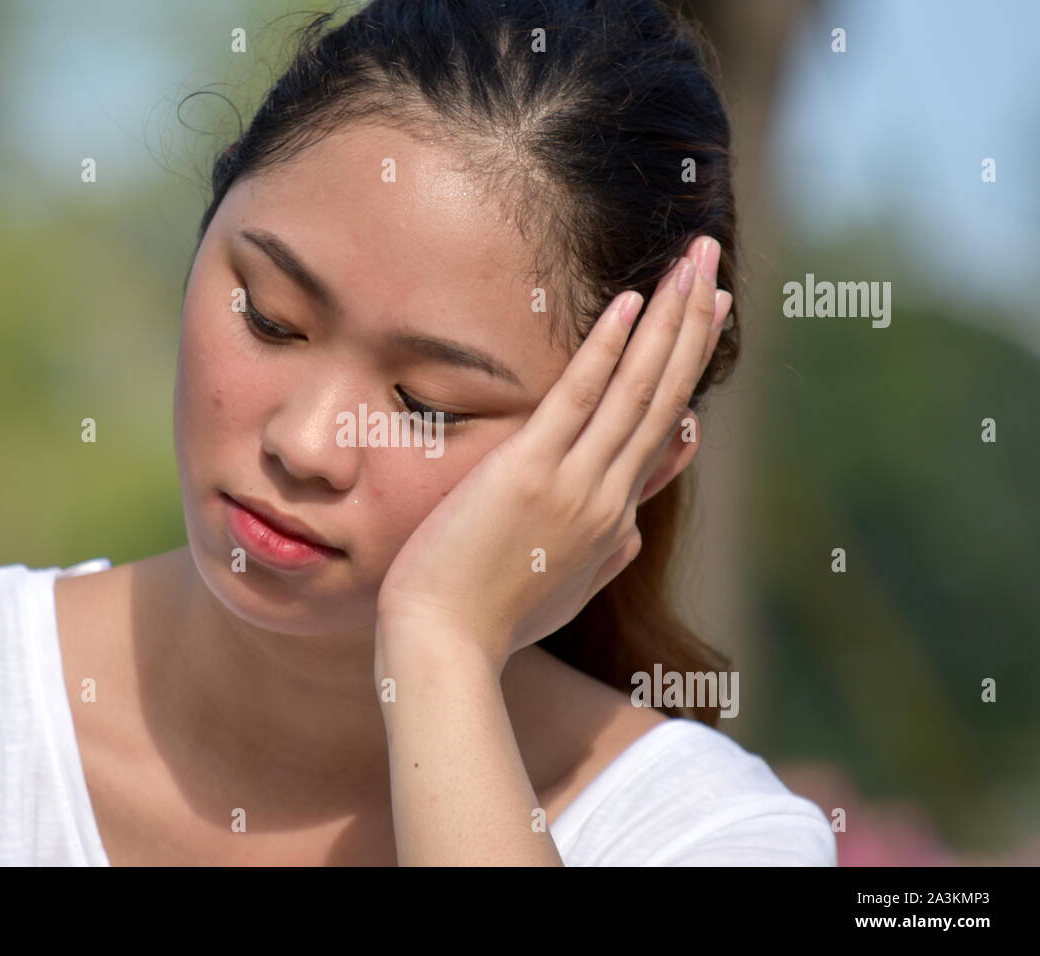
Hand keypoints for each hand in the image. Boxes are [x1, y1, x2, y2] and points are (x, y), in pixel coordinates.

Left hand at [376, 236, 732, 670]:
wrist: (446, 649)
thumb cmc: (490, 624)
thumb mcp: (562, 594)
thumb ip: (603, 558)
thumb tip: (632, 534)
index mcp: (612, 522)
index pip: (658, 433)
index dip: (685, 374)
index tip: (704, 326)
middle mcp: (608, 498)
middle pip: (662, 397)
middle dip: (692, 327)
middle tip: (714, 267)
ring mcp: (574, 485)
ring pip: (637, 389)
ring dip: (669, 320)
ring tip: (694, 262)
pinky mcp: (530, 473)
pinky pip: (579, 398)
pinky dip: (608, 349)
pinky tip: (630, 302)